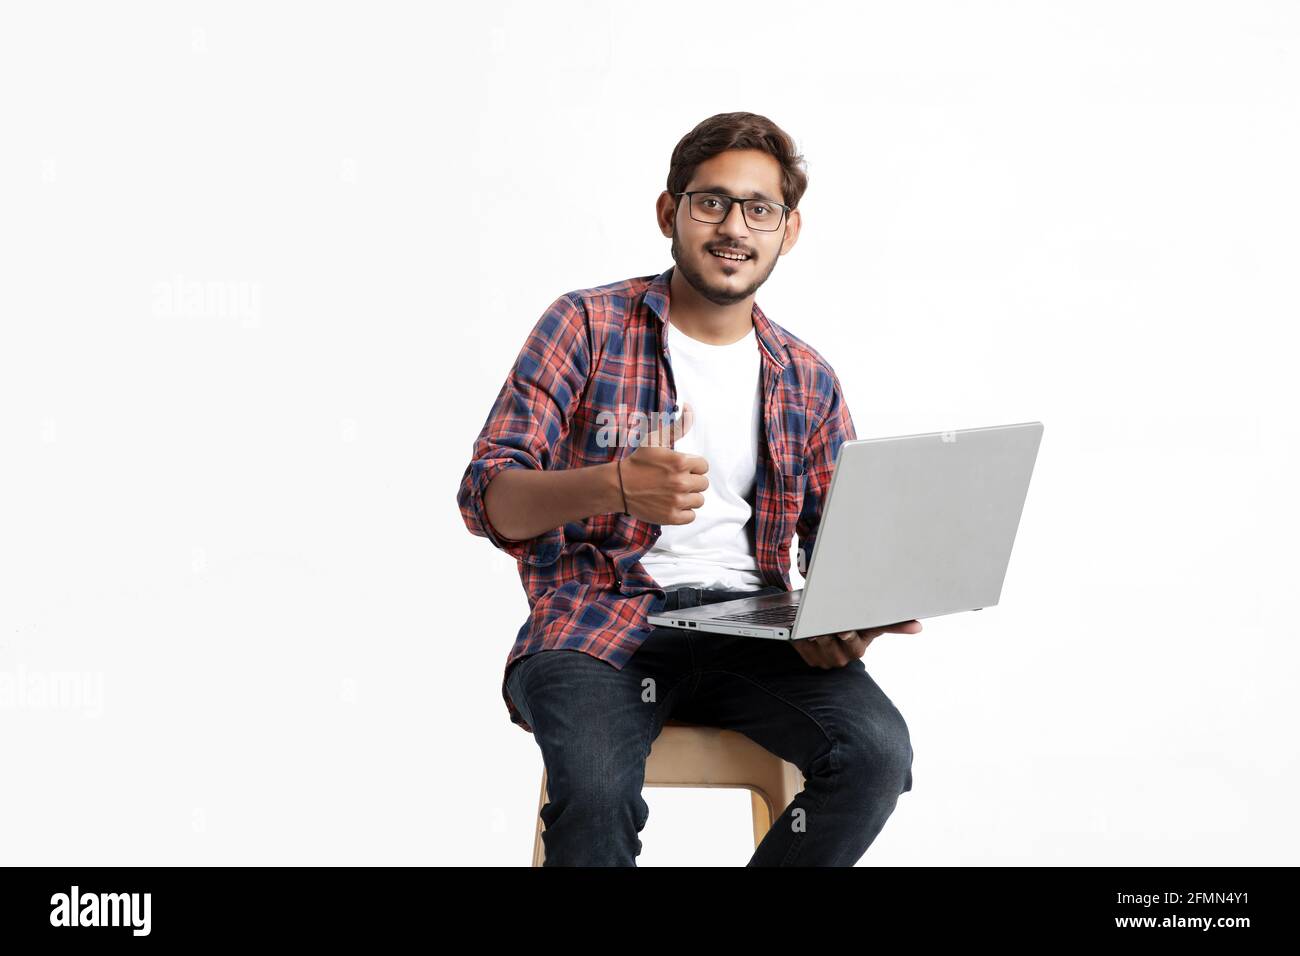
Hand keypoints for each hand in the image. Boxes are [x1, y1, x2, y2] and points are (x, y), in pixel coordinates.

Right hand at [619, 402, 709, 524]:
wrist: (618, 486)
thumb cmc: (638, 461)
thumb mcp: (655, 439)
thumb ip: (676, 425)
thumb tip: (688, 408)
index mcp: (681, 462)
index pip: (703, 466)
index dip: (693, 466)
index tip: (680, 468)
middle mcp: (681, 482)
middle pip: (703, 484)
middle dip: (692, 481)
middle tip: (675, 481)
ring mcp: (677, 501)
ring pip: (699, 500)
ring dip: (689, 497)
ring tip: (674, 492)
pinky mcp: (672, 517)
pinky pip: (691, 516)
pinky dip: (684, 512)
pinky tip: (672, 504)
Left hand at [791, 620, 921, 668]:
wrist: (832, 628)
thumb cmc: (855, 624)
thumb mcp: (870, 623)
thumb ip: (893, 624)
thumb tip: (919, 627)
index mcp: (858, 648)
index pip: (854, 643)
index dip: (848, 636)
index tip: (843, 629)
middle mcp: (843, 658)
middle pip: (833, 644)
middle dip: (828, 634)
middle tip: (821, 624)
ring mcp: (825, 659)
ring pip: (816, 646)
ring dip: (812, 634)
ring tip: (808, 623)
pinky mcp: (809, 658)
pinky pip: (802, 648)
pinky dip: (800, 638)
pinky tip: (800, 629)